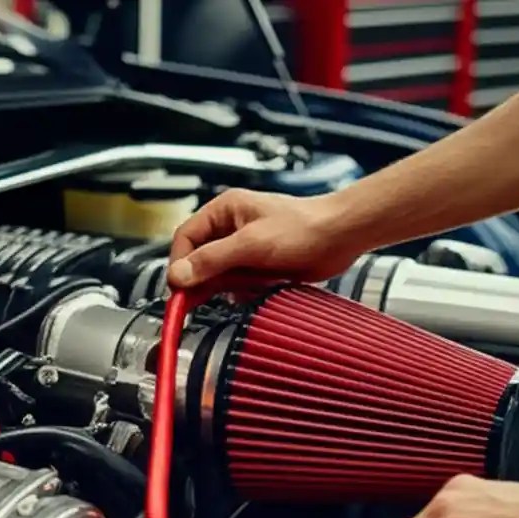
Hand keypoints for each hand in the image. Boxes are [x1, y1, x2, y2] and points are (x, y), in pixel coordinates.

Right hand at [167, 189, 360, 290]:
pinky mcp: (258, 266)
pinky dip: (243, 291)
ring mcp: (244, 248)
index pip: (185, 238)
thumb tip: (177, 276)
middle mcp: (230, 228)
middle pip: (199, 260)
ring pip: (218, 275)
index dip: (179, 264)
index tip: (178, 289)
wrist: (341, 236)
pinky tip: (259, 288)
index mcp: (223, 211)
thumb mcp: (251, 244)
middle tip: (196, 303)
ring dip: (228, 286)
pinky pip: (238, 284)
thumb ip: (212, 261)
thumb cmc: (302, 229)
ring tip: (248, 285)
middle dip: (202, 280)